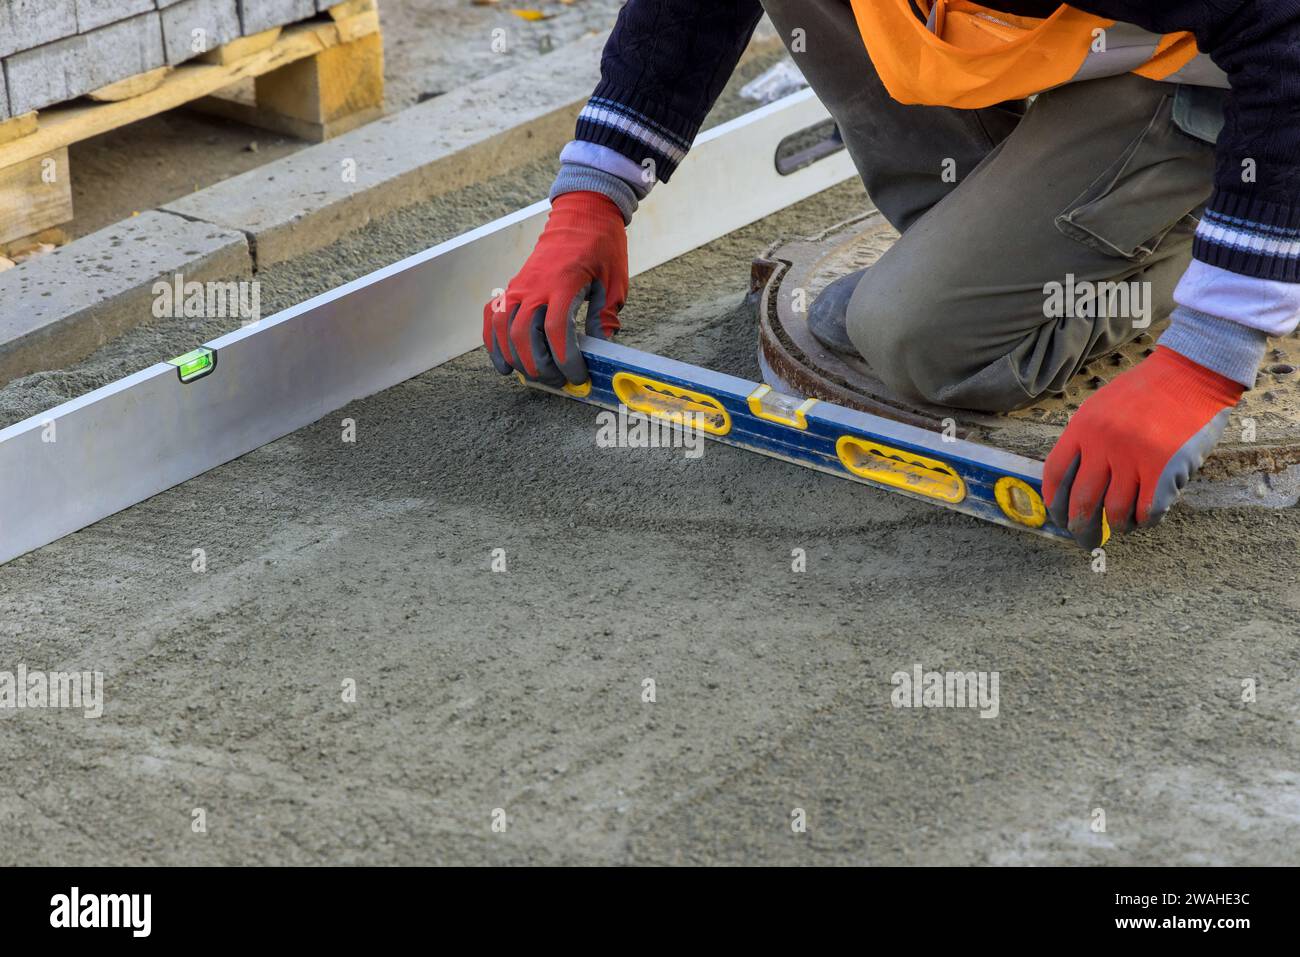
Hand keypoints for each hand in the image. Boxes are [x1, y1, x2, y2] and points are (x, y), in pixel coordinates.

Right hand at [483, 191, 627, 386]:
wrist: (581, 214)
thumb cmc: (601, 247)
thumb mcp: (614, 283)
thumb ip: (605, 317)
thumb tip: (601, 350)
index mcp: (564, 283)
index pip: (556, 330)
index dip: (565, 359)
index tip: (578, 375)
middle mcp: (535, 286)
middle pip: (524, 336)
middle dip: (541, 366)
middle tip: (560, 380)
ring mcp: (519, 286)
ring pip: (503, 330)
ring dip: (517, 359)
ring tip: (537, 376)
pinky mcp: (512, 287)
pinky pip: (492, 317)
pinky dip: (493, 343)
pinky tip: (504, 364)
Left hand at [1043, 347, 1242, 548]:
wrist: (1191, 373)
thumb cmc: (1147, 392)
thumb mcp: (1101, 407)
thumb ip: (1085, 440)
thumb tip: (1070, 482)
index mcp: (1082, 428)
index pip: (1055, 474)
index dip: (1054, 501)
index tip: (1058, 516)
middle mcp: (1103, 444)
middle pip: (1081, 501)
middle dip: (1080, 529)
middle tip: (1085, 541)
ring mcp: (1134, 457)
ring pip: (1115, 511)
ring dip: (1117, 526)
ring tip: (1122, 526)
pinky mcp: (1165, 468)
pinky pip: (1148, 510)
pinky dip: (1144, 521)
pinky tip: (1145, 518)